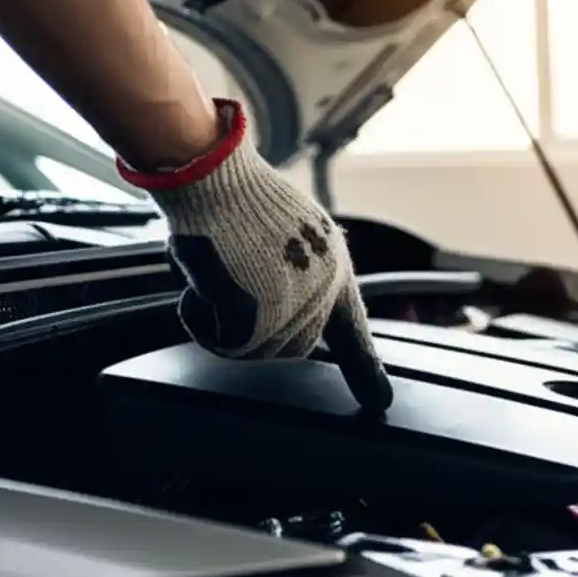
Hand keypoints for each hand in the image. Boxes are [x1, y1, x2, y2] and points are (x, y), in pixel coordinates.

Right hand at [121, 101, 393, 413]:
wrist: (215, 176)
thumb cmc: (238, 199)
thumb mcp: (286, 235)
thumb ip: (294, 275)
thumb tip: (274, 312)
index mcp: (334, 269)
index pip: (353, 331)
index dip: (364, 370)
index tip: (379, 401)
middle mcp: (322, 293)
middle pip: (286, 347)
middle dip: (253, 327)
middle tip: (231, 282)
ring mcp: (291, 308)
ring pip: (250, 350)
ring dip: (221, 317)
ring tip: (217, 270)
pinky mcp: (256, 318)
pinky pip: (219, 342)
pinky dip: (198, 316)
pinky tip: (200, 281)